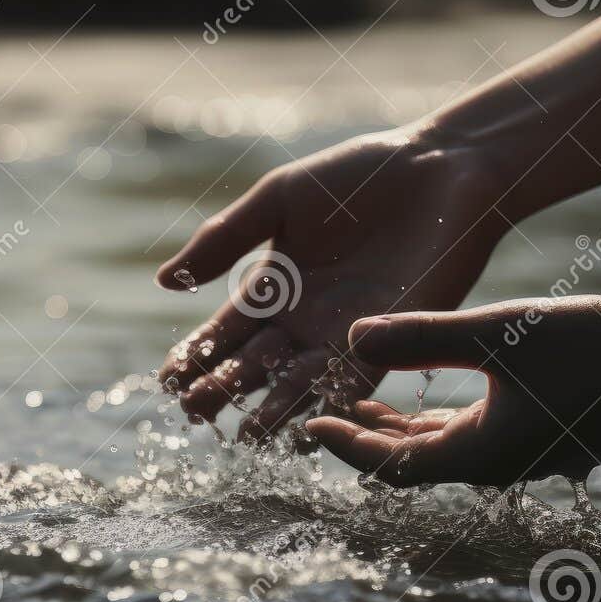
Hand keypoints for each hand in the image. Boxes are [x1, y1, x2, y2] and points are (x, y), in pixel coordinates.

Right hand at [155, 126, 506, 441]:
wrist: (438, 166)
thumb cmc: (358, 174)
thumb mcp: (279, 199)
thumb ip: (224, 238)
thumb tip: (162, 282)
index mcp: (273, 289)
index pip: (224, 333)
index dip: (195, 358)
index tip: (167, 381)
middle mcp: (304, 322)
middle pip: (255, 365)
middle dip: (224, 390)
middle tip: (193, 412)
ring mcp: (346, 334)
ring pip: (300, 382)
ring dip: (275, 409)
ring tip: (247, 434)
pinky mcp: (391, 338)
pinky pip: (356, 379)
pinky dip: (333, 402)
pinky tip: (311, 425)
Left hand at [306, 293, 600, 486]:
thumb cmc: (594, 344)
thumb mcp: (497, 333)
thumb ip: (422, 337)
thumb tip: (350, 338)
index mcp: (481, 455)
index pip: (391, 466)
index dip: (345, 447)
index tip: (308, 426)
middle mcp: (500, 467)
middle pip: (414, 466)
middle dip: (366, 442)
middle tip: (322, 418)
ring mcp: (528, 456)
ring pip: (447, 452)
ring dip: (403, 432)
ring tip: (364, 407)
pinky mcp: (550, 438)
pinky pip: (479, 440)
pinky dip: (444, 424)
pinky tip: (436, 399)